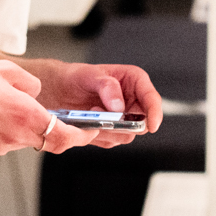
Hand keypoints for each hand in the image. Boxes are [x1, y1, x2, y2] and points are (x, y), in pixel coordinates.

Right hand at [0, 57, 91, 158]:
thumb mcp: (7, 70)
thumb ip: (32, 85)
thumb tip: (36, 96)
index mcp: (24, 116)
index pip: (65, 137)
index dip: (82, 135)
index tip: (91, 130)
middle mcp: (12, 137)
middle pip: (45, 140)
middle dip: (49, 127)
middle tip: (47, 112)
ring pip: (22, 141)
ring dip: (22, 127)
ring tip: (2, 103)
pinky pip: (3, 143)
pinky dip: (3, 131)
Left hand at [39, 61, 163, 149]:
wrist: (59, 91)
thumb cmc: (77, 77)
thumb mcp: (89, 74)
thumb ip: (107, 86)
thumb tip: (119, 106)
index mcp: (134, 81)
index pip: (152, 99)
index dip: (155, 113)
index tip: (153, 125)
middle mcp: (133, 101)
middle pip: (143, 122)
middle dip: (125, 122)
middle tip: (104, 114)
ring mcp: (124, 118)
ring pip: (128, 134)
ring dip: (110, 129)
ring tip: (92, 112)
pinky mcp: (113, 132)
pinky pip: (113, 141)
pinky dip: (101, 135)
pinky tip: (89, 123)